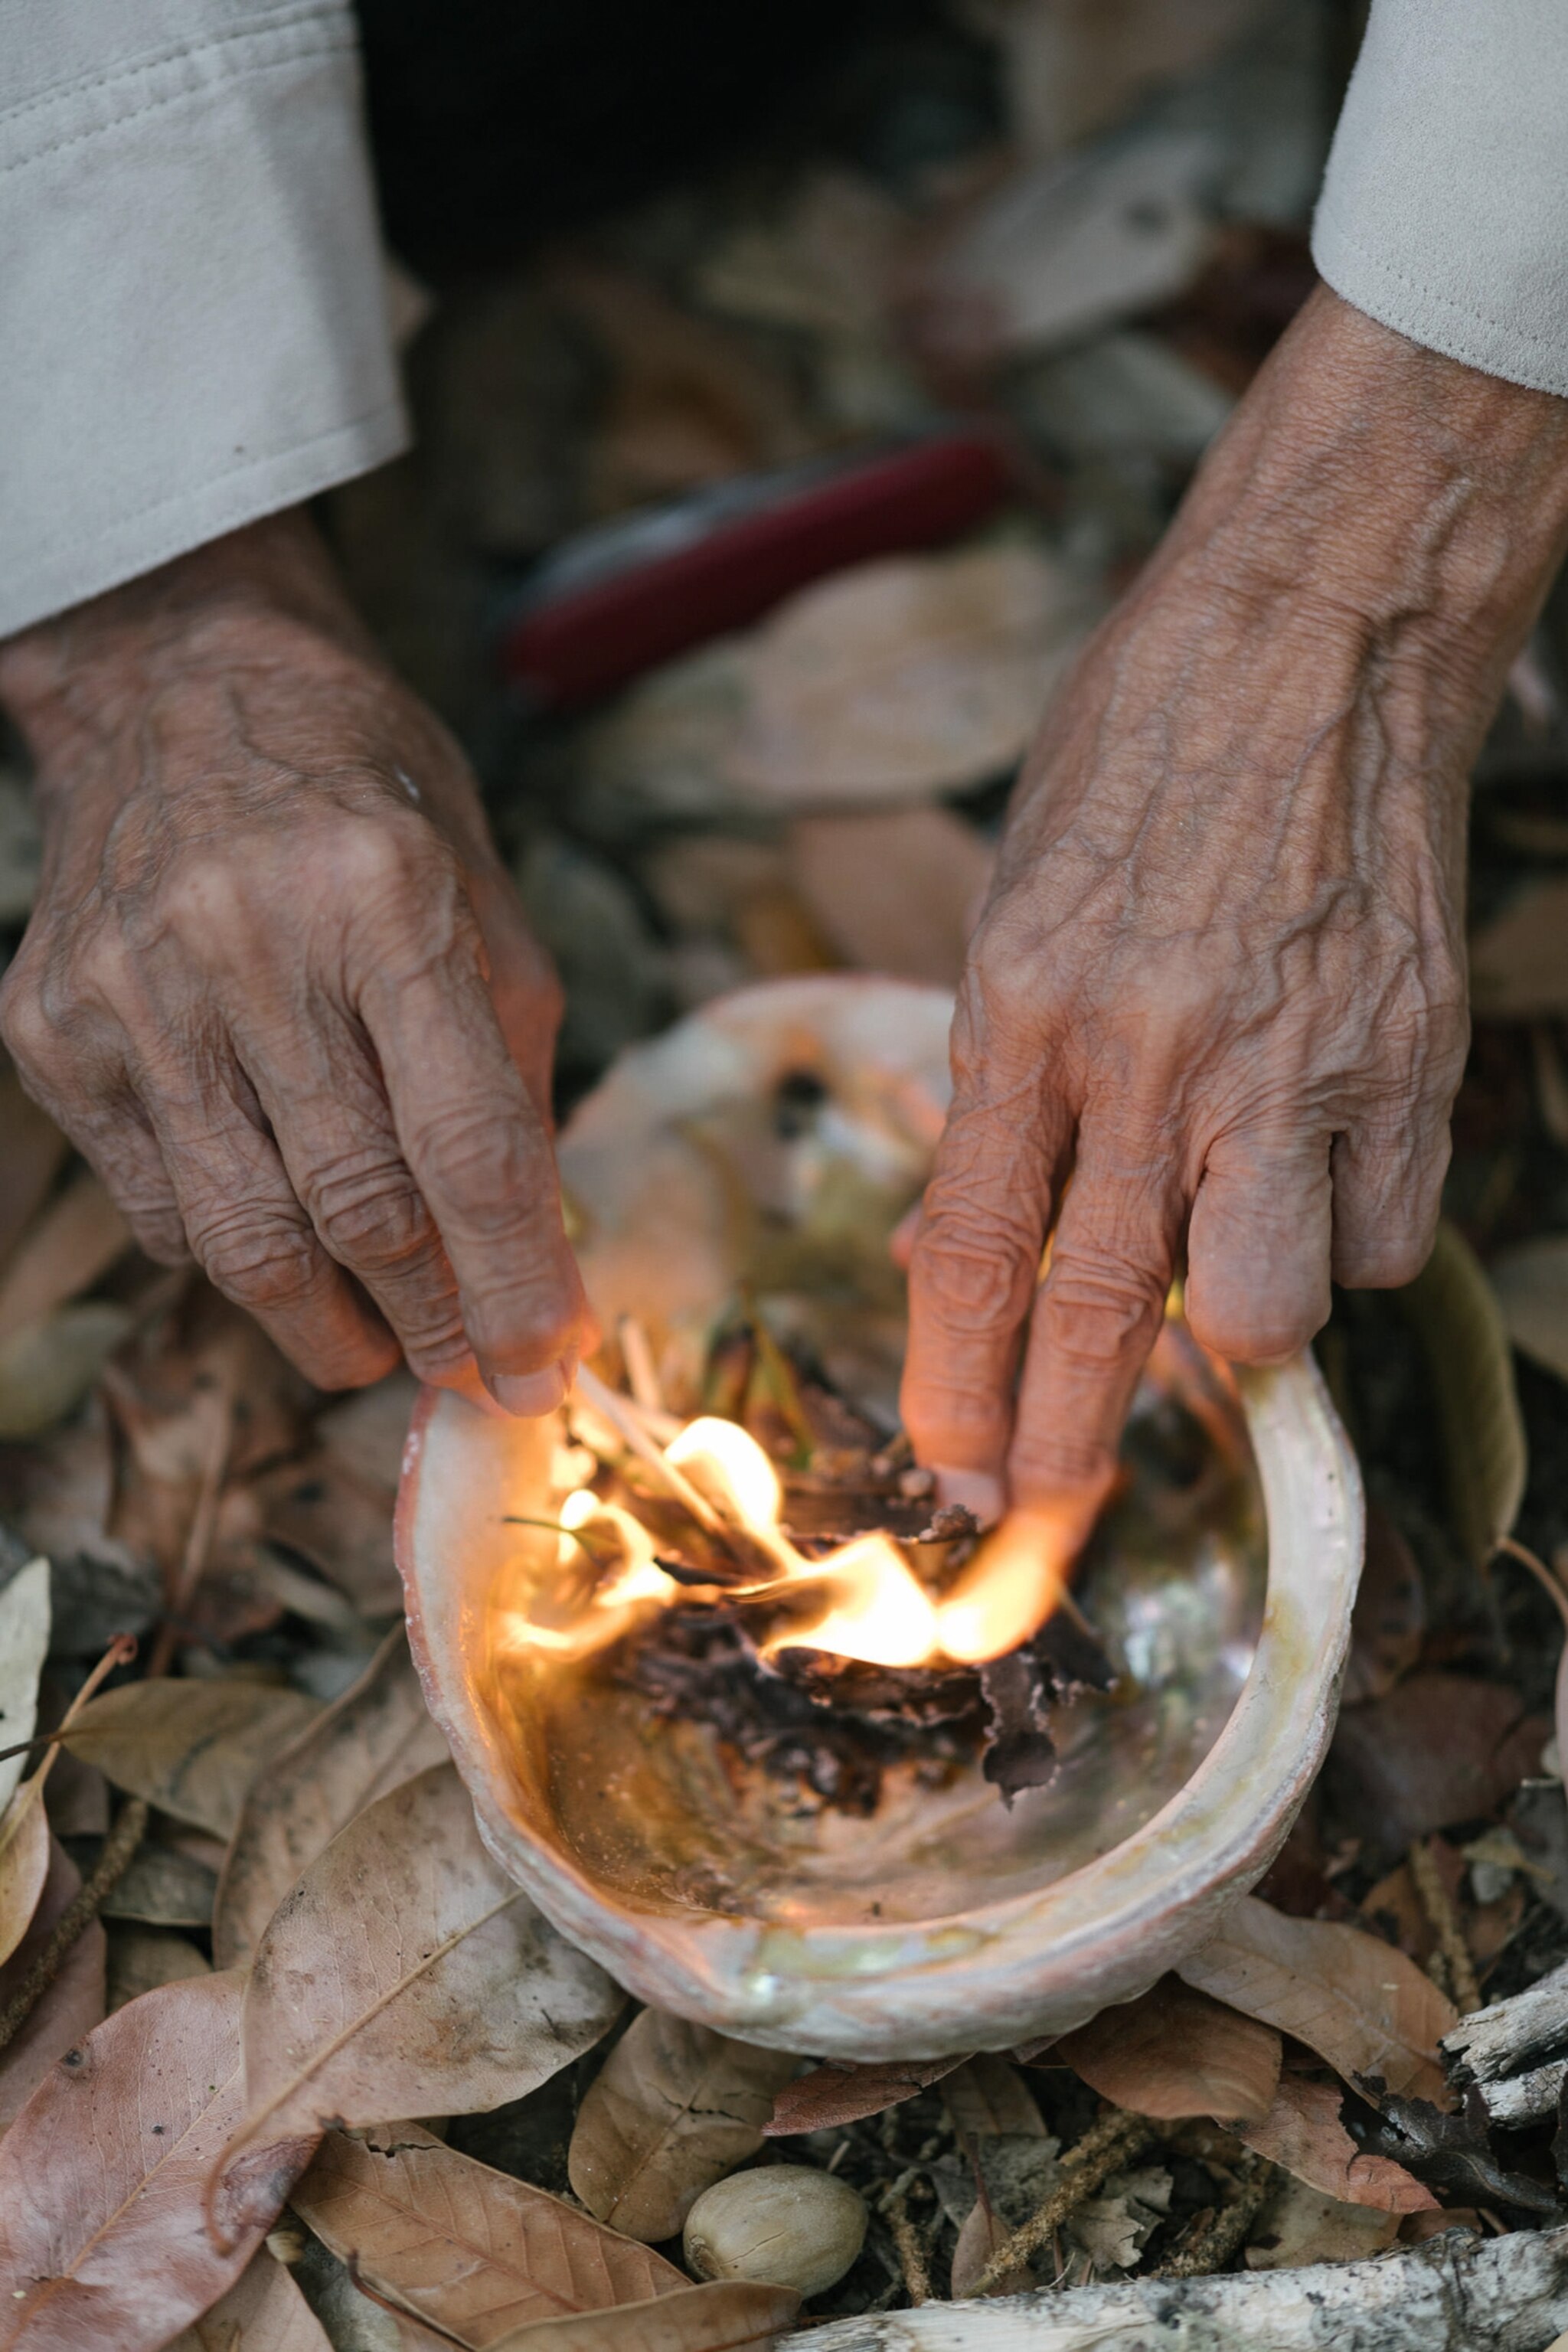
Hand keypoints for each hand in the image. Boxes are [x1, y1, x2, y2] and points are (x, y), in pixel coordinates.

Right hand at [0, 511, 586, 1406]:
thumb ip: (513, 1076)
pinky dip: (233, 1253)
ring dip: (329, 1327)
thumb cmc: (367, 797)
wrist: (179, 685)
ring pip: (245, 1238)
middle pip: (359, 1209)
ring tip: (379, 1349)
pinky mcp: (50, 1028)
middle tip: (473, 1366)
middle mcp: (246, 945)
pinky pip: (158, 1205)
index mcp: (385, 898)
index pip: (465, 1145)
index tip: (545, 1364)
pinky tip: (282, 1246)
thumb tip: (535, 1257)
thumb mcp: (483, 900)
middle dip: (432, 1320)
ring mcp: (131, 993)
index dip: (513, 1279)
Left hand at [903, 287, 1567, 1534]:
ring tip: (1219, 1280)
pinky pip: (1380, 1235)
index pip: (972, 1245)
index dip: (954, 1383)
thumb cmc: (1144, 746)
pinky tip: (1322, 1173)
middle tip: (1040, 1509)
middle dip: (1064, 1444)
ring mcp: (1295, 1062)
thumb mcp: (1016, 892)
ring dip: (1235, 1333)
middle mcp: (1154, 1051)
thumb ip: (1001, 1073)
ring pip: (1265, 1309)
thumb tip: (968, 1230)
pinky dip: (1346, 1236)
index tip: (947, 1467)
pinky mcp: (1411, 1058)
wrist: (1322, 626)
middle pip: (1103, 1316)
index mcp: (1026, 1000)